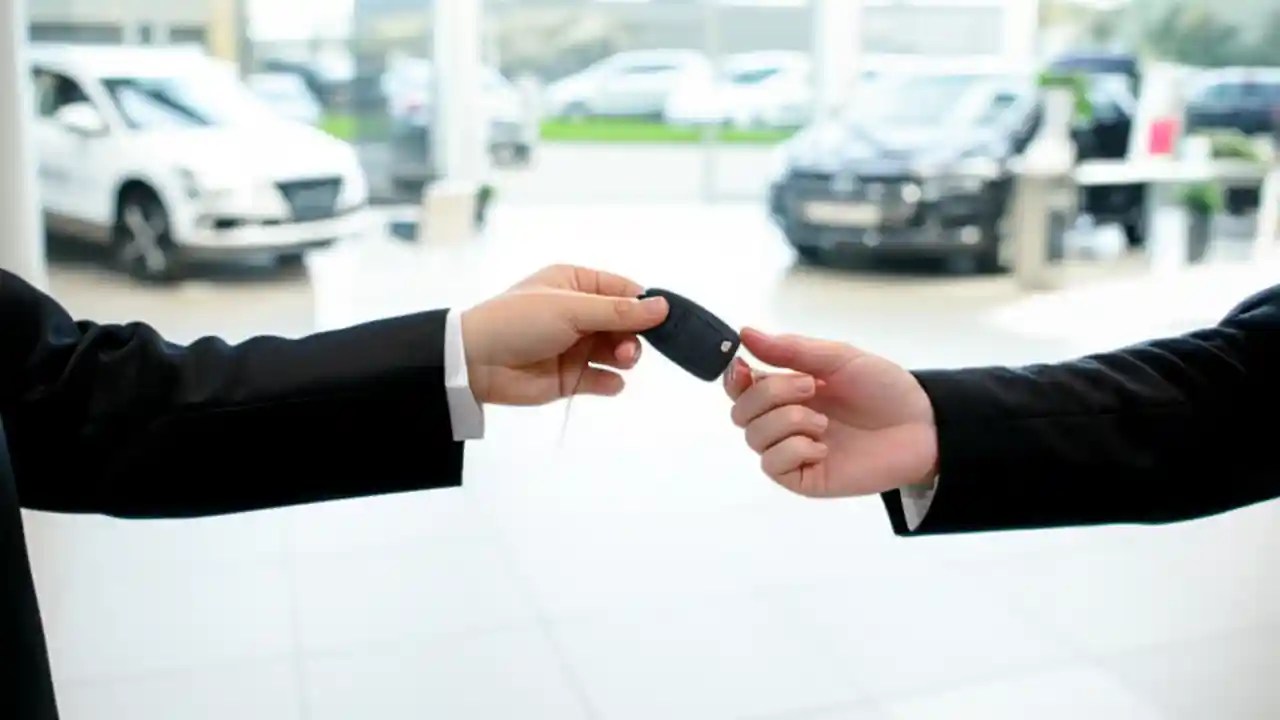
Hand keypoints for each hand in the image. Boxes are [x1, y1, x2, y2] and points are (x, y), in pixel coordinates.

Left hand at [461, 264, 667, 405]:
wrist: (475, 363)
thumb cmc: (518, 321)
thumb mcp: (571, 308)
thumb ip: (619, 311)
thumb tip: (663, 306)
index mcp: (575, 284)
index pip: (623, 291)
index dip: (643, 305)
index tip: (663, 320)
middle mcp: (578, 313)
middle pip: (625, 324)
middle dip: (633, 335)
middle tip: (628, 349)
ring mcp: (575, 346)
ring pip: (617, 351)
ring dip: (625, 357)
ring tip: (619, 361)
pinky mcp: (570, 376)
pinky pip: (602, 379)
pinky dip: (610, 382)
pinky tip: (608, 382)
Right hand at [723, 328, 937, 497]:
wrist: (922, 425)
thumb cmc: (883, 389)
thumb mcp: (837, 358)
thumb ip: (790, 349)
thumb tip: (746, 333)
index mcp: (787, 390)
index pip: (739, 387)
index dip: (734, 377)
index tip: (745, 367)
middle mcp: (784, 421)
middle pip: (740, 412)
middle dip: (771, 394)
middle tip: (811, 388)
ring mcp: (793, 450)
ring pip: (754, 437)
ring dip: (788, 421)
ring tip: (824, 421)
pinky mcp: (804, 478)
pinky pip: (773, 465)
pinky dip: (794, 449)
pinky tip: (823, 446)